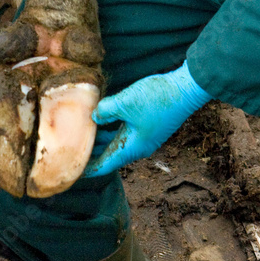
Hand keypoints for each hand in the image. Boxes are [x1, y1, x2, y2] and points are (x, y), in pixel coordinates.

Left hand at [84, 62, 210, 176]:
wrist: (187, 89)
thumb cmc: (158, 98)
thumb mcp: (125, 102)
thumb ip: (105, 110)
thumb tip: (94, 116)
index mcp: (131, 148)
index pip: (104, 165)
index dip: (88, 169)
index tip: (72, 171)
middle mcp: (138, 147)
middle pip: (109, 155)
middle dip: (91, 153)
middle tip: (71, 151)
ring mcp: (145, 137)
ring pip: (117, 143)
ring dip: (101, 141)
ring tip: (82, 135)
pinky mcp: (148, 127)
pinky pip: (124, 133)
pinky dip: (111, 130)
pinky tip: (101, 120)